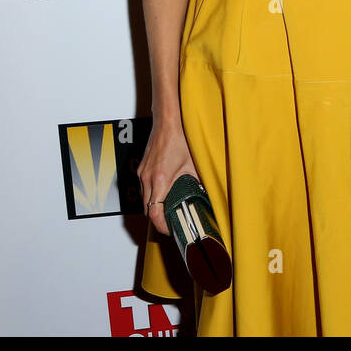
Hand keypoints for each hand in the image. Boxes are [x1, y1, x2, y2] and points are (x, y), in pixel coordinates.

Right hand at [136, 121, 199, 235]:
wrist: (168, 120)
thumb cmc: (180, 138)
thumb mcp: (195, 163)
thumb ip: (200, 182)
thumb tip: (209, 195)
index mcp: (160, 180)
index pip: (154, 213)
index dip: (162, 226)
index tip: (171, 230)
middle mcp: (148, 178)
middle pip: (148, 209)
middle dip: (159, 219)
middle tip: (173, 223)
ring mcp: (142, 172)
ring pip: (144, 199)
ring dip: (154, 207)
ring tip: (170, 210)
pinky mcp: (142, 168)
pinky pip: (143, 188)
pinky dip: (151, 195)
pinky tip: (164, 193)